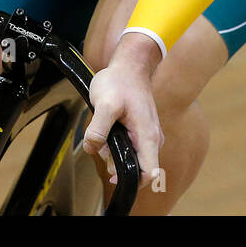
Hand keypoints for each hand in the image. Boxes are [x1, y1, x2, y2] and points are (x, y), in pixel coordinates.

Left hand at [82, 33, 163, 187]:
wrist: (130, 66)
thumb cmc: (120, 82)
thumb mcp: (104, 104)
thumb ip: (98, 129)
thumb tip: (93, 148)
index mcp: (148, 136)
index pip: (149, 173)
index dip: (133, 181)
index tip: (115, 176)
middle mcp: (152, 139)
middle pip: (136, 168)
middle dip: (115, 162)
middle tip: (101, 143)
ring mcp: (147, 136)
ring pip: (130, 158)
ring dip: (113, 152)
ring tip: (103, 130)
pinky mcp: (141, 132)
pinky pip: (128, 148)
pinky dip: (115, 144)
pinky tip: (107, 129)